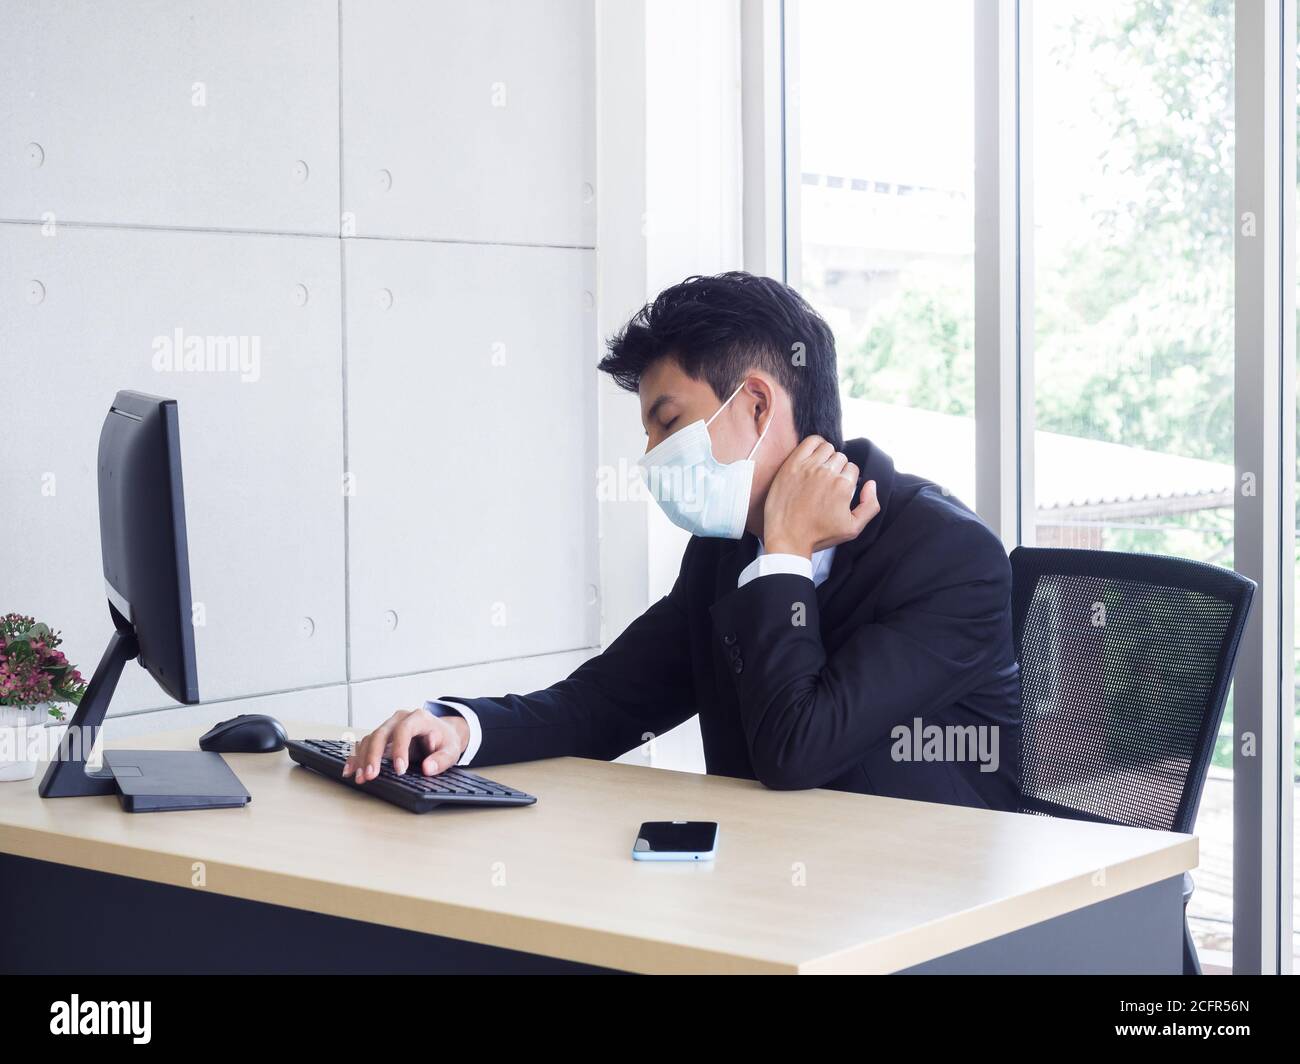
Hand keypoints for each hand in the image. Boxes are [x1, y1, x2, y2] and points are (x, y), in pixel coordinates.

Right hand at [342, 707, 468, 783]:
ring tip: (361, 778)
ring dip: (362, 758)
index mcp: (418, 718)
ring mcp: (388, 727)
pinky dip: (356, 757)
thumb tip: (428, 768)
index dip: (400, 749)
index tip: (399, 769)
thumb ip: (441, 759)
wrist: (441, 733)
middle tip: (371, 775)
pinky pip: (365, 744)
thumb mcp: (451, 749)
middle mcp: (400, 719)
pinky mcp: (381, 737)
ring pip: (370, 739)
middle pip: (381, 733)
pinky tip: (350, 770)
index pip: (404, 730)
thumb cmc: (444, 740)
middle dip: (374, 755)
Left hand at [762, 436, 879, 557]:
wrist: (787, 538)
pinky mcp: (792, 464)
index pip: (853, 469)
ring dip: (827, 457)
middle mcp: (827, 473)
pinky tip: (813, 456)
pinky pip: (810, 441)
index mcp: (843, 486)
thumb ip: (870, 505)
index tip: (837, 488)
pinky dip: (816, 444)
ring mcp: (809, 467)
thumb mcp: (853, 528)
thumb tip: (871, 484)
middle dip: (837, 468)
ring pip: (828, 448)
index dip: (847, 478)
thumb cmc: (818, 535)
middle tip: (827, 483)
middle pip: (841, 458)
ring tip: (819, 471)